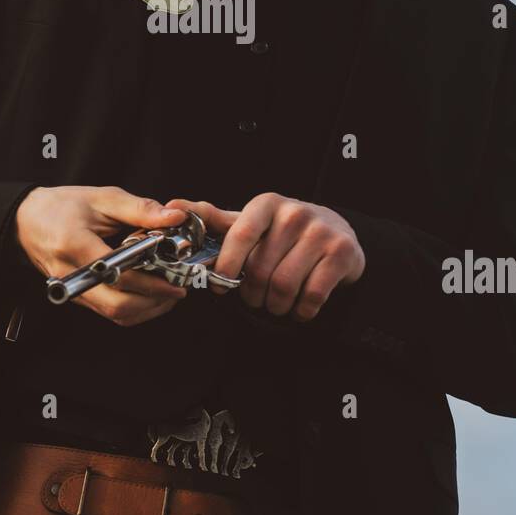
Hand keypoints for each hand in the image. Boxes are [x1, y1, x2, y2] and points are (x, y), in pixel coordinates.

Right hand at [14, 185, 187, 325]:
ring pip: (115, 314)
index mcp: (76, 245)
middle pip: (117, 305)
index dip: (153, 281)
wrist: (27, 220)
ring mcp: (72, 290)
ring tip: (168, 292)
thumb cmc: (62, 205)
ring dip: (147, 309)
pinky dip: (133, 309)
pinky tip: (149, 294)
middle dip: (154, 302)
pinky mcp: (76, 296)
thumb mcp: (103, 197)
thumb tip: (175, 217)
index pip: (119, 274)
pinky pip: (108, 312)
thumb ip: (140, 209)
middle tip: (178, 289)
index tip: (176, 278)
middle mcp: (72, 274)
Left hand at [164, 192, 364, 321]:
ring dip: (275, 306)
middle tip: (254, 300)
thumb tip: (173, 207)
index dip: (227, 265)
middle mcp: (295, 213)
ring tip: (275, 305)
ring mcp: (321, 232)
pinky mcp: (342, 253)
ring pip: (284, 285)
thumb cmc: (284, 231)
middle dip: (252, 295)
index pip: (240, 235)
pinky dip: (301, 311)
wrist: (336, 231)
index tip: (220, 286)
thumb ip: (214, 219)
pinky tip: (299, 309)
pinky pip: (312, 295)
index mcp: (267, 204)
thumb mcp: (251, 221)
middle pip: (261, 269)